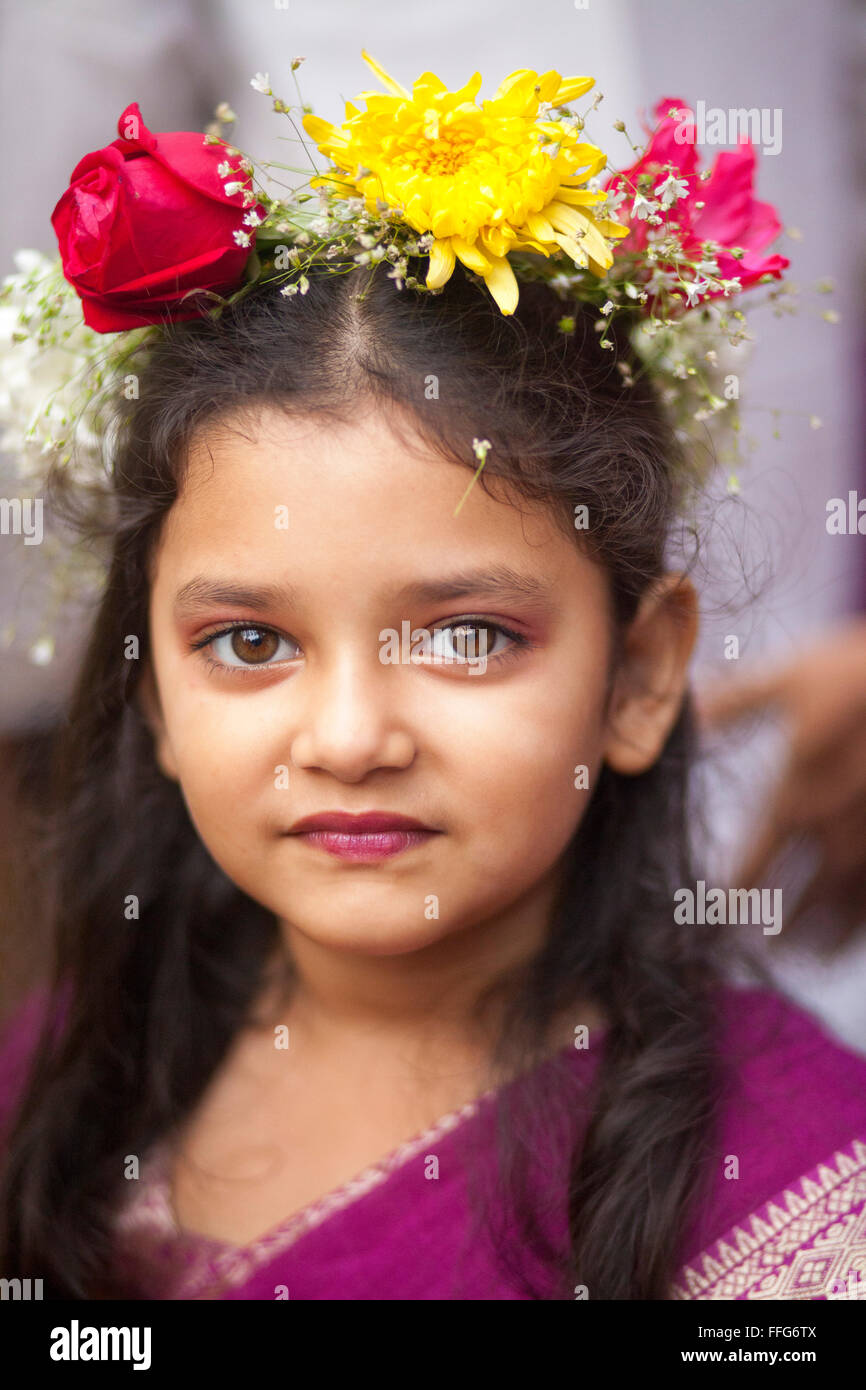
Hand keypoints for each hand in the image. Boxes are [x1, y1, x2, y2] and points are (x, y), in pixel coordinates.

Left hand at [695, 617, 865, 947]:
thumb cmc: (855, 673)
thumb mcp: (789, 679)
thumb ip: (732, 704)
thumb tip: (684, 711)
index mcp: (795, 797)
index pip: (755, 863)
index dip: (735, 892)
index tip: (718, 913)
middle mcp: (835, 833)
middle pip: (803, 897)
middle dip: (782, 923)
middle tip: (762, 946)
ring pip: (849, 905)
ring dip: (825, 933)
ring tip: (806, 952)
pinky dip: (862, 921)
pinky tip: (854, 931)